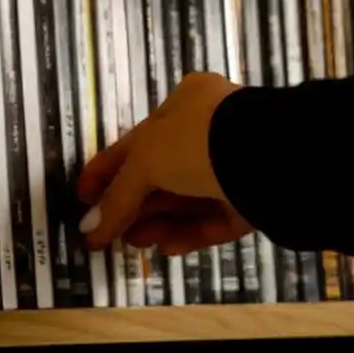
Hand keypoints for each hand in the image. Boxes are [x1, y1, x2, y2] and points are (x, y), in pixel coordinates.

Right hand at [77, 72, 253, 255]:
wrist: (271, 157)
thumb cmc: (202, 141)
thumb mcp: (147, 161)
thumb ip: (116, 198)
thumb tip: (89, 230)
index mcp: (185, 104)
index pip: (135, 140)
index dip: (105, 169)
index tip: (82, 196)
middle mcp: (210, 131)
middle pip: (160, 173)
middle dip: (131, 203)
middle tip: (105, 230)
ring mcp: (234, 166)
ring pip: (186, 199)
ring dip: (156, 222)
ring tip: (132, 243)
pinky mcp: (252, 199)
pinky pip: (214, 219)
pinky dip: (188, 233)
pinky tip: (165, 248)